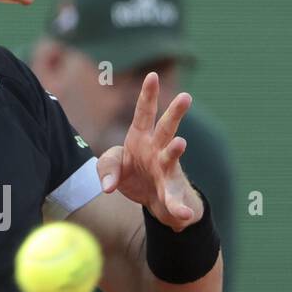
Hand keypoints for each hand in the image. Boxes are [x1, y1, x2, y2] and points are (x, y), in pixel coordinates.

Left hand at [96, 72, 202, 230]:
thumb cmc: (134, 175)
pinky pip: (174, 200)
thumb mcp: (112, 167)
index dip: (148, 95)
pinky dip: (178, 208)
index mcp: (141, 138)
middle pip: (166, 128)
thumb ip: (106, 169)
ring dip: (176, 150)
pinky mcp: (171, 193)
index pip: (144, 113)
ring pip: (173, 157)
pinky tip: (182, 215)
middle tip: (185, 97)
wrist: (153, 202)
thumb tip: (107, 186)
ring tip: (180, 143)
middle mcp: (158, 149)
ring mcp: (167, 170)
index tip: (152, 76)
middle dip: (174, 113)